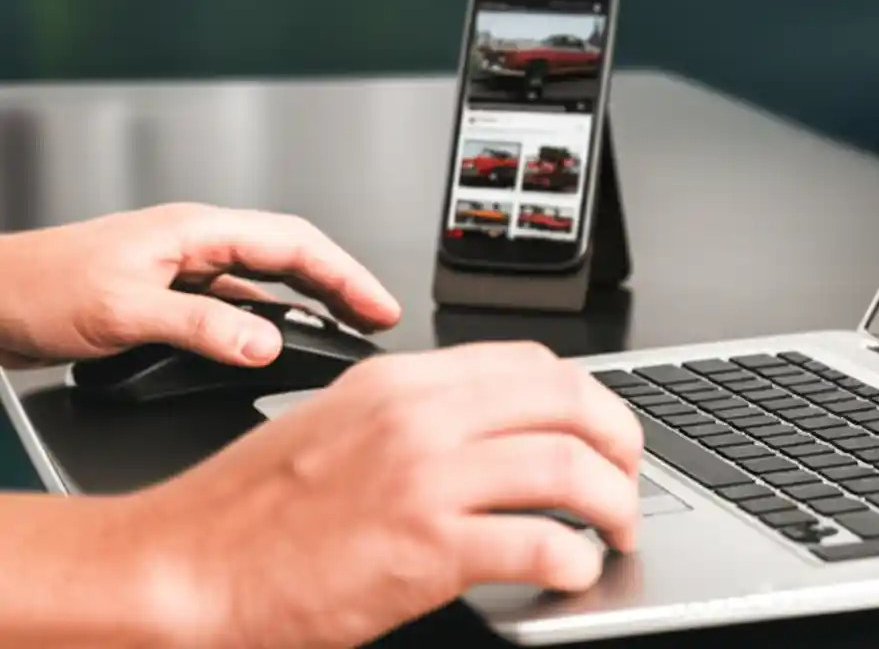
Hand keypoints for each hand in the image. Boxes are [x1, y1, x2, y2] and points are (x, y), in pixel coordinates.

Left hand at [0, 203, 400, 367]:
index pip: (291, 243)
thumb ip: (202, 327)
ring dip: (309, 300)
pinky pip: (240, 301)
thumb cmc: (38, 288)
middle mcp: (194, 243)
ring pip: (266, 278)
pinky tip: (281, 340)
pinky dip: (273, 318)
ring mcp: (184, 268)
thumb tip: (268, 342)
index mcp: (193, 230)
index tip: (377, 306)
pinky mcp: (172, 294)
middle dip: (340, 283)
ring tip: (345, 327)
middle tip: (378, 317)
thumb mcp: (124, 311)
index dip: (343, 274)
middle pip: (289, 255)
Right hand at [125, 342, 643, 647]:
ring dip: (614, 503)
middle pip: (568, 403)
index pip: (531, 365)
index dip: (589, 399)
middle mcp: (420, 417)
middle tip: (629, 480)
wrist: (189, 565)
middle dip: (621, 442)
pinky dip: (576, 561)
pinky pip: (539, 543)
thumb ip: (415, 415)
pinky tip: (573, 572)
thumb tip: (489, 430)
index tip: (603, 432)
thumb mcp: (337, 424)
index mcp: (400, 381)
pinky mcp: (425, 548)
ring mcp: (425, 478)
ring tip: (615, 531)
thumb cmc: (251, 507)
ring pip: (569, 467)